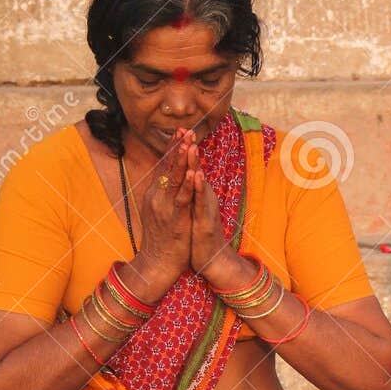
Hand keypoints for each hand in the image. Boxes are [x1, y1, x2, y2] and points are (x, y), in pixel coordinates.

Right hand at [131, 131, 192, 292]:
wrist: (156, 264)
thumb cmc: (162, 241)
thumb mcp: (160, 214)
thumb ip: (164, 197)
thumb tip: (168, 183)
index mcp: (154, 195)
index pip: (163, 167)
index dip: (172, 149)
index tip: (180, 133)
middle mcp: (157, 197)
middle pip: (167, 167)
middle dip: (177, 147)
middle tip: (185, 129)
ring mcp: (164, 207)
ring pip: (174, 178)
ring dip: (182, 159)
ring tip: (189, 142)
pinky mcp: (175, 219)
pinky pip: (182, 198)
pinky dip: (188, 184)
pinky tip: (194, 172)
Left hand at [186, 138, 232, 279]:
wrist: (212, 260)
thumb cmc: (199, 237)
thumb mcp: (192, 211)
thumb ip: (189, 195)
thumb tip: (185, 181)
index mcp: (197, 194)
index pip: (189, 168)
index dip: (183, 150)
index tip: (178, 131)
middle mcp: (203, 197)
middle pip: (195, 169)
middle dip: (189, 149)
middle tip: (187, 129)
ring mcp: (205, 208)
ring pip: (199, 182)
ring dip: (195, 163)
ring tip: (192, 145)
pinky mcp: (205, 221)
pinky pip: (201, 202)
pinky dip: (199, 188)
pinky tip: (197, 175)